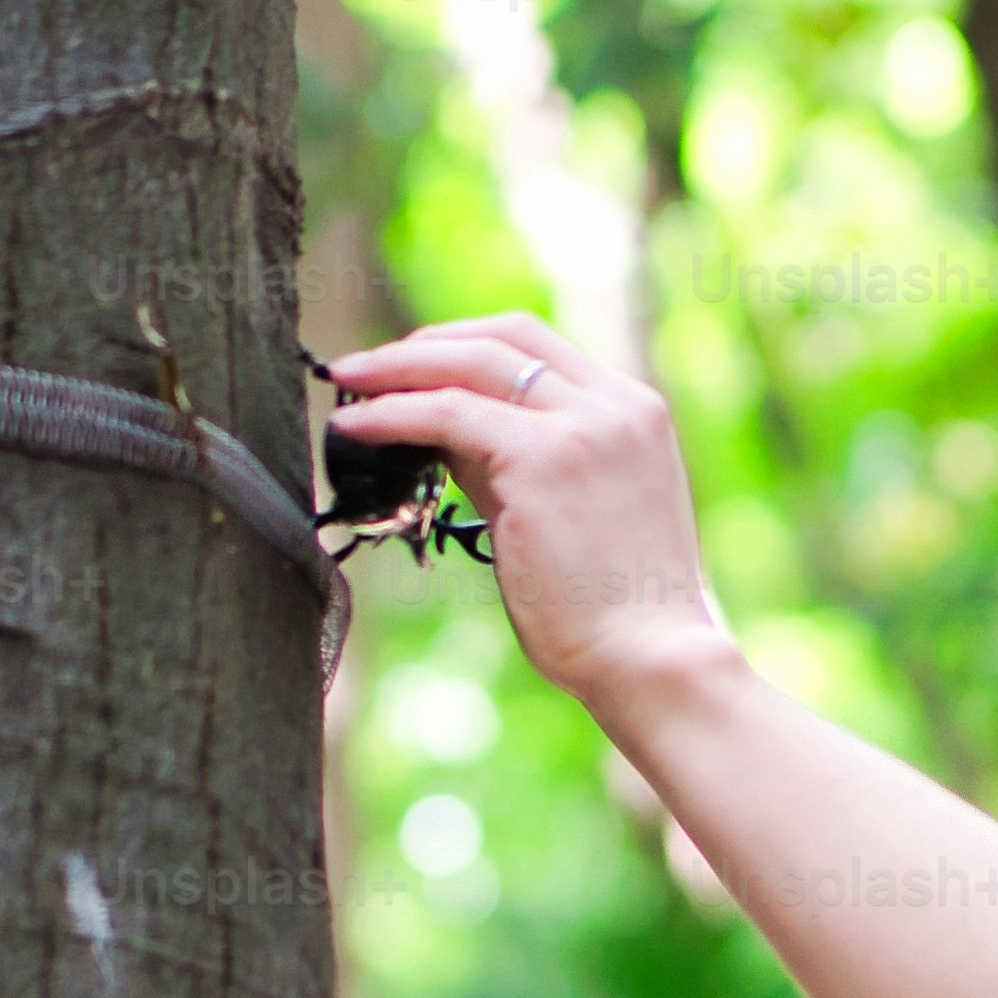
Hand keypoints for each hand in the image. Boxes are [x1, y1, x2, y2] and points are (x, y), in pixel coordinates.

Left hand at [323, 318, 736, 712]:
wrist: (650, 661)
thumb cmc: (611, 612)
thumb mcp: (566, 513)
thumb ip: (512, 463)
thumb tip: (441, 435)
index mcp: (633, 413)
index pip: (538, 346)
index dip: (465, 344)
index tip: (415, 365)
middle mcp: (615, 405)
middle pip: (503, 336)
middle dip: (426, 344)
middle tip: (367, 368)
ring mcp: (583, 426)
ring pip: (471, 363)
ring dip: (398, 367)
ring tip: (347, 383)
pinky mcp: (543, 458)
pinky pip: (449, 415)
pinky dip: (394, 413)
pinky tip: (357, 426)